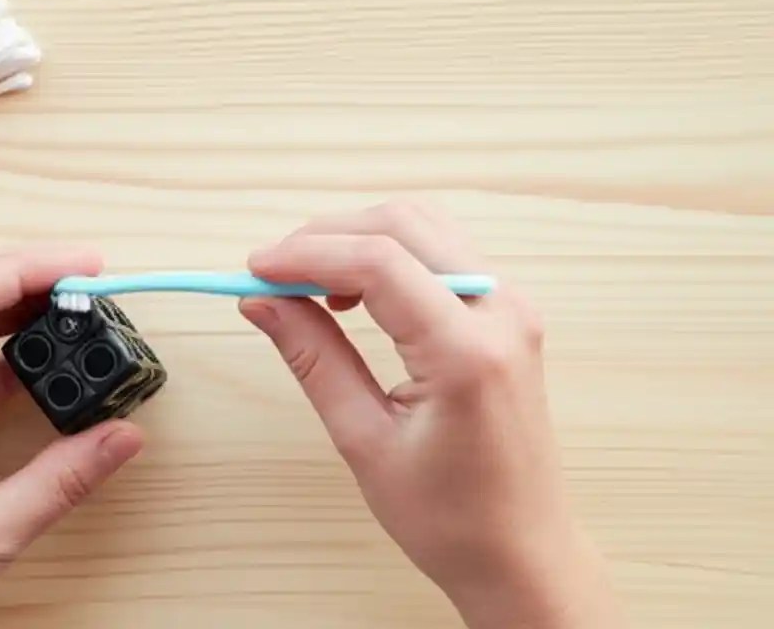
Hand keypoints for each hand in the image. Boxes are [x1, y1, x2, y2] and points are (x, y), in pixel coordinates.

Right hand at [240, 202, 621, 628]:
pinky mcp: (507, 312)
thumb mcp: (364, 441)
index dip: (307, 255)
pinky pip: (442, 252)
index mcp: (468, 353)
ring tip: (307, 286)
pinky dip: (387, 256)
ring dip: (357, 239)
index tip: (254, 271)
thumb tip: (260, 302)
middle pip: (403, 225)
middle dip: (327, 236)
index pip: (379, 263)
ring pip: (423, 228)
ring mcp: (512, 307)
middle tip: (272, 274)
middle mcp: (502, 313)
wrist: (523, 552)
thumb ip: (313, 358)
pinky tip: (352, 295)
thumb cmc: (450, 517)